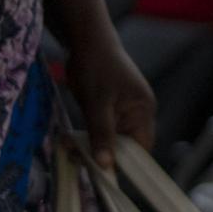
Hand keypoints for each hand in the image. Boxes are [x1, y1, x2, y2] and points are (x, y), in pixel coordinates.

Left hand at [61, 25, 156, 168]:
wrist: (86, 39)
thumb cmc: (95, 67)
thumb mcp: (97, 103)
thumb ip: (102, 134)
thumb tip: (106, 166)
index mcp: (143, 110)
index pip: (141, 147)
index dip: (126, 162)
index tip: (103, 172)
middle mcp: (138, 112)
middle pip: (125, 144)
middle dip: (102, 152)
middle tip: (76, 157)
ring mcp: (124, 108)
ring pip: (110, 136)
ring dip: (90, 143)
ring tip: (69, 147)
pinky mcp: (110, 105)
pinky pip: (102, 127)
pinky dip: (88, 133)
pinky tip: (71, 137)